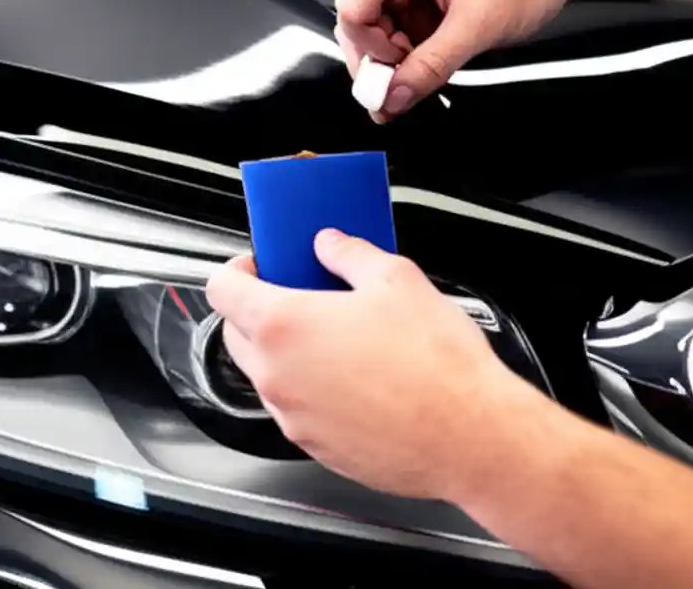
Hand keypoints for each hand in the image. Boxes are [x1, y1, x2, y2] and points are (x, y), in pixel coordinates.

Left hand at [205, 229, 536, 500]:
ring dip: (285, 354)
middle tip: (298, 296)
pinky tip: (354, 380)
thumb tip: (330, 244)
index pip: (221, 290)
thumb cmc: (438, 365)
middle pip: (235, 334)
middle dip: (256, 312)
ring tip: (336, 339)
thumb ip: (350, 254)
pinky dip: (309, 390)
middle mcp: (276, 375)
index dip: (236, 271)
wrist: (470, 438)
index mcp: (284, 326)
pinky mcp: (313, 447)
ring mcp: (292, 416)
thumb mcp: (397, 281)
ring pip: (266, 375)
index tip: (258, 266)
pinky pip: (295, 409)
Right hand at [335, 0, 586, 120]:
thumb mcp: (480, 24)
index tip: (392, 82)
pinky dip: (406, 61)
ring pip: (373, 34)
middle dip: (378, 62)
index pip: (353, 7)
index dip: (370, 51)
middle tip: (399, 92)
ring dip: (393, 65)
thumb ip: (430, 66)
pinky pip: (396, 35)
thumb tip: (391, 98)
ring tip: (418, 82)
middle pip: (357, 22)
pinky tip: (422, 74)